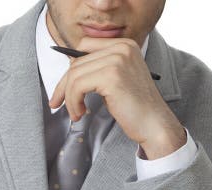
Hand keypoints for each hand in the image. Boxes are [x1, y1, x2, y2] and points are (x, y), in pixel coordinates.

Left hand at [48, 37, 185, 159]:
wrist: (153, 124)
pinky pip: (77, 86)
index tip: (63, 88)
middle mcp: (122, 47)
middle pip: (76, 61)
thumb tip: (69, 67)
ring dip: (69, 97)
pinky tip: (81, 113)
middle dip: (64, 86)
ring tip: (76, 113)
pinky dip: (73, 102)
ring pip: (74, 75)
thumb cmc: (134, 106)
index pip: (84, 46)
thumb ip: (98, 68)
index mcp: (124, 44)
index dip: (70, 68)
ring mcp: (118, 60)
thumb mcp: (116, 79)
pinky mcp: (112, 76)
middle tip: (58, 103)